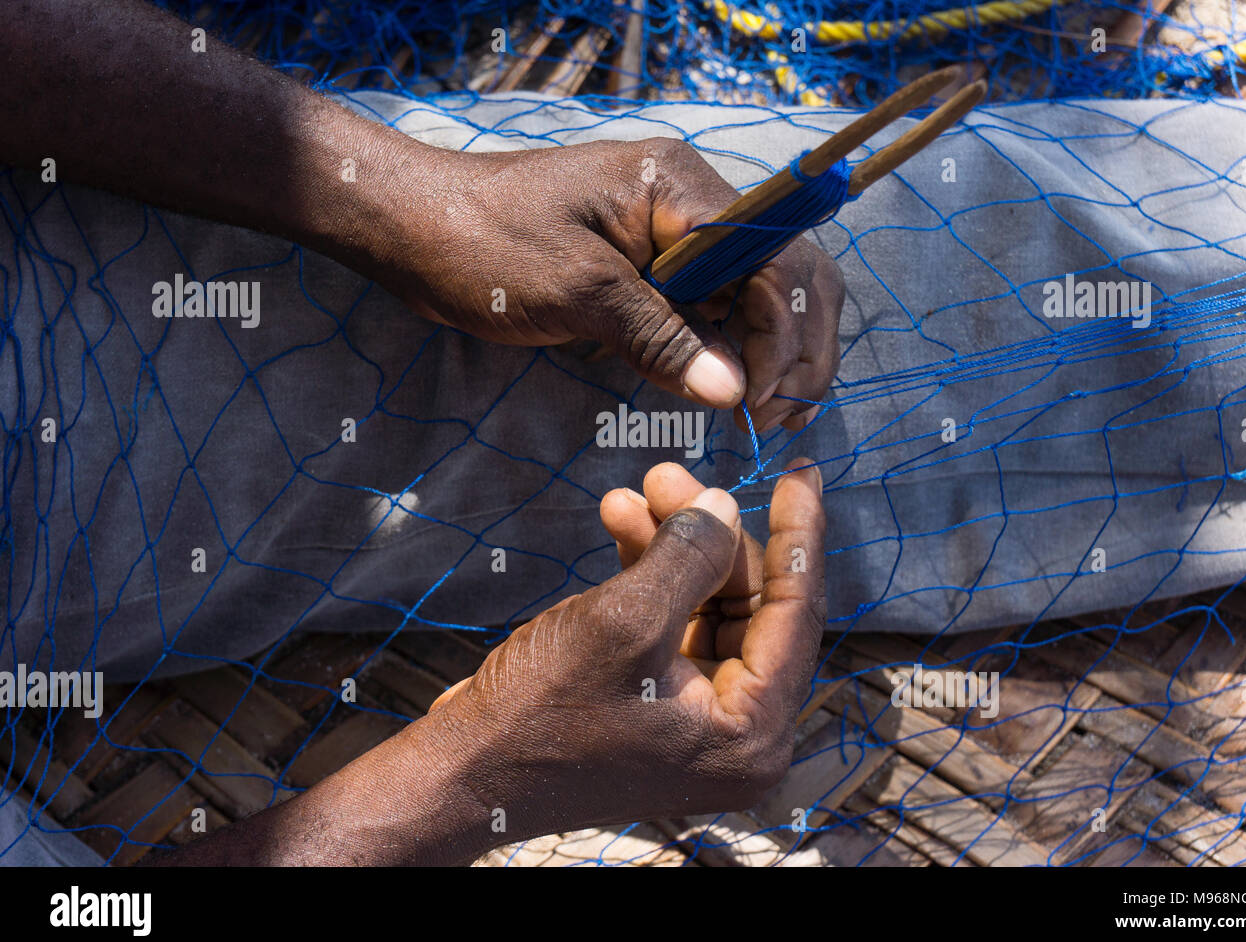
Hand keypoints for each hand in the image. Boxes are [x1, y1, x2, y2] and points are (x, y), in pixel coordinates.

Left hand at [375, 138, 845, 430]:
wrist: (415, 226)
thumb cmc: (485, 246)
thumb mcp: (577, 293)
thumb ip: (660, 338)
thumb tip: (734, 393)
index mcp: (680, 187)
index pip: (772, 257)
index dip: (780, 332)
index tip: (758, 400)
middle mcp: (692, 200)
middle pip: (786, 268)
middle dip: (797, 342)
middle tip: (781, 416)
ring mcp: (676, 230)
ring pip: (762, 287)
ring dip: (776, 347)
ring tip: (769, 414)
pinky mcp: (654, 261)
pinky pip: (717, 301)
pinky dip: (736, 345)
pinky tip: (734, 391)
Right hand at [427, 458, 824, 843]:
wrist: (461, 774)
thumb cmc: (539, 715)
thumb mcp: (622, 622)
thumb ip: (689, 557)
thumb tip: (724, 506)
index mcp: (752, 733)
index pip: (796, 614)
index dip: (798, 534)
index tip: (799, 471)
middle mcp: (738, 733)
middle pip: (750, 606)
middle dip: (709, 534)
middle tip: (670, 476)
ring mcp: (697, 721)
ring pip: (707, 607)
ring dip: (673, 546)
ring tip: (634, 494)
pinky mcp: (659, 706)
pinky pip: (673, 625)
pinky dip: (650, 575)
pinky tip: (621, 526)